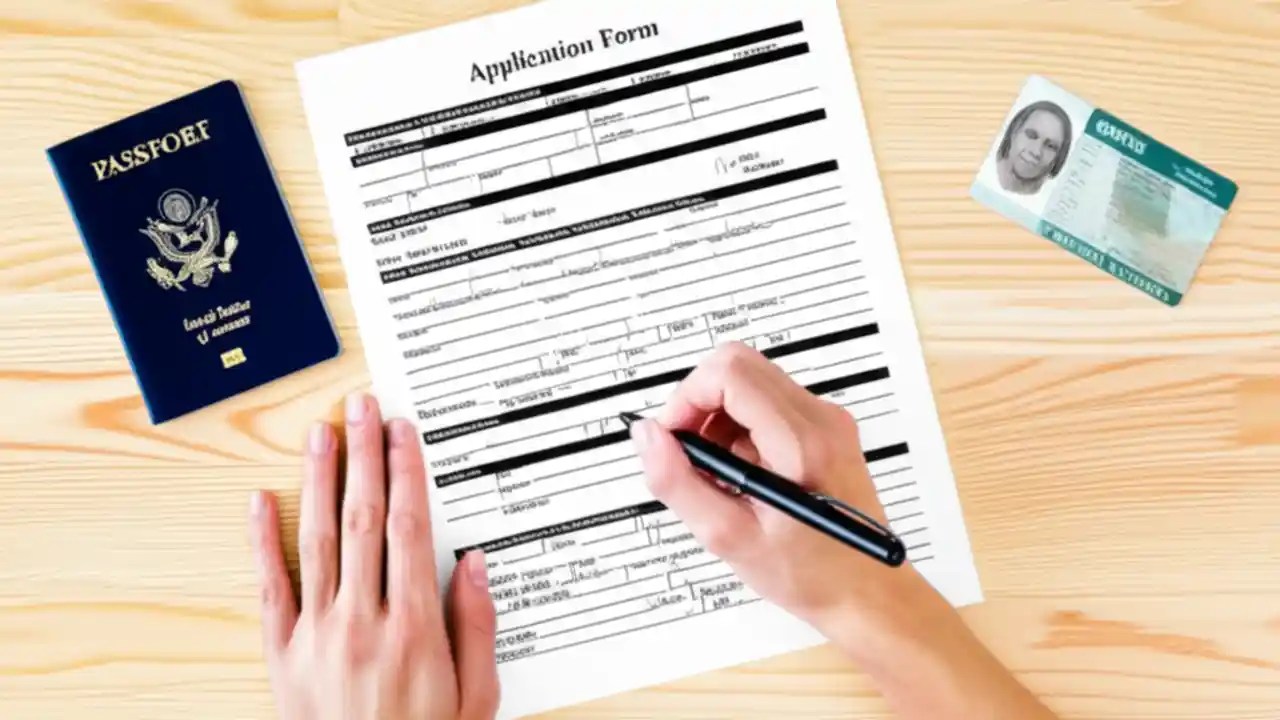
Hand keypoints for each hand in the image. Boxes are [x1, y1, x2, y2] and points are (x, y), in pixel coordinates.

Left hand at [248, 393, 499, 719]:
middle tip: (363, 409)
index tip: (404, 433)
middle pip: (363, 520)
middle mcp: (363, 622)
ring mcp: (318, 635)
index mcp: (416, 628)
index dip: (407, 473)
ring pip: (318, 540)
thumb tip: (473, 562)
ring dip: (320, 480)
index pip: (409, 529)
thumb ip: (477, 627)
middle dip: (365, 457)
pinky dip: (262, 541)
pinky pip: (271, 587)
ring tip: (322, 434)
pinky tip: (260, 500)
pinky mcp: (282, 654)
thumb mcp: (477, 697)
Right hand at [631, 344, 1058, 719]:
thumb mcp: (730, 537)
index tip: (674, 438)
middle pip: (738, 366)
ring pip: (751, 383)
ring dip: (719, 421)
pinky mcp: (825, 430)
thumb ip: (679, 483)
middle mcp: (820, 419)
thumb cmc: (812, 575)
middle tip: (690, 454)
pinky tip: (743, 477)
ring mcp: (827, 421)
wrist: (868, 594)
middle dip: (699, 404)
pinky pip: (769, 405)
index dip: (688, 398)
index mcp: (800, 442)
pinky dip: (741, 431)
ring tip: (720, 477)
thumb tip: (647, 437)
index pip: (730, 373)